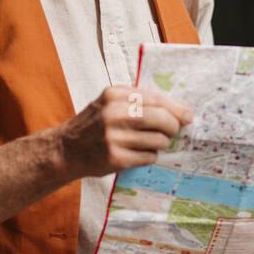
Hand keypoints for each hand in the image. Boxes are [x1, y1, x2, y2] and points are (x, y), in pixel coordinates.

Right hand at [58, 85, 192, 177]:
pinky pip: (148, 157)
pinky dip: (150, 156)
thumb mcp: (110, 102)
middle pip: (161, 119)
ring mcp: (113, 137)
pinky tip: (139, 153)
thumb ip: (137, 100)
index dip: (176, 108)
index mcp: (114, 95)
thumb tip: (177, 110)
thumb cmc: (94, 124)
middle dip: (173, 126)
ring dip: (161, 143)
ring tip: (152, 143)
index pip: (156, 99)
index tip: (188, 115)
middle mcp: (113, 114)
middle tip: (173, 131)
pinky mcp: (115, 158)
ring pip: (158, 140)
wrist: (66, 149)